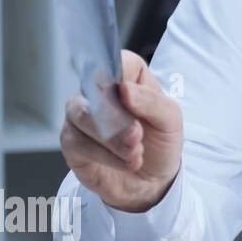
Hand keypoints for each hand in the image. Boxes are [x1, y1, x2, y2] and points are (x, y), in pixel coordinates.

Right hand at [59, 50, 183, 213]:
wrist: (151, 180)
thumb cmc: (160, 142)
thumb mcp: (170, 121)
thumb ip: (151, 101)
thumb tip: (124, 89)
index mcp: (127, 79)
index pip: (116, 60)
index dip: (120, 75)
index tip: (129, 94)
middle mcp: (98, 93)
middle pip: (94, 89)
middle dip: (118, 116)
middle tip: (137, 136)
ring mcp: (81, 116)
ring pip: (82, 116)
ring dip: (113, 139)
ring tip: (136, 152)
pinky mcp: (71, 142)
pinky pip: (77, 143)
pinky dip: (106, 156)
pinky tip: (126, 162)